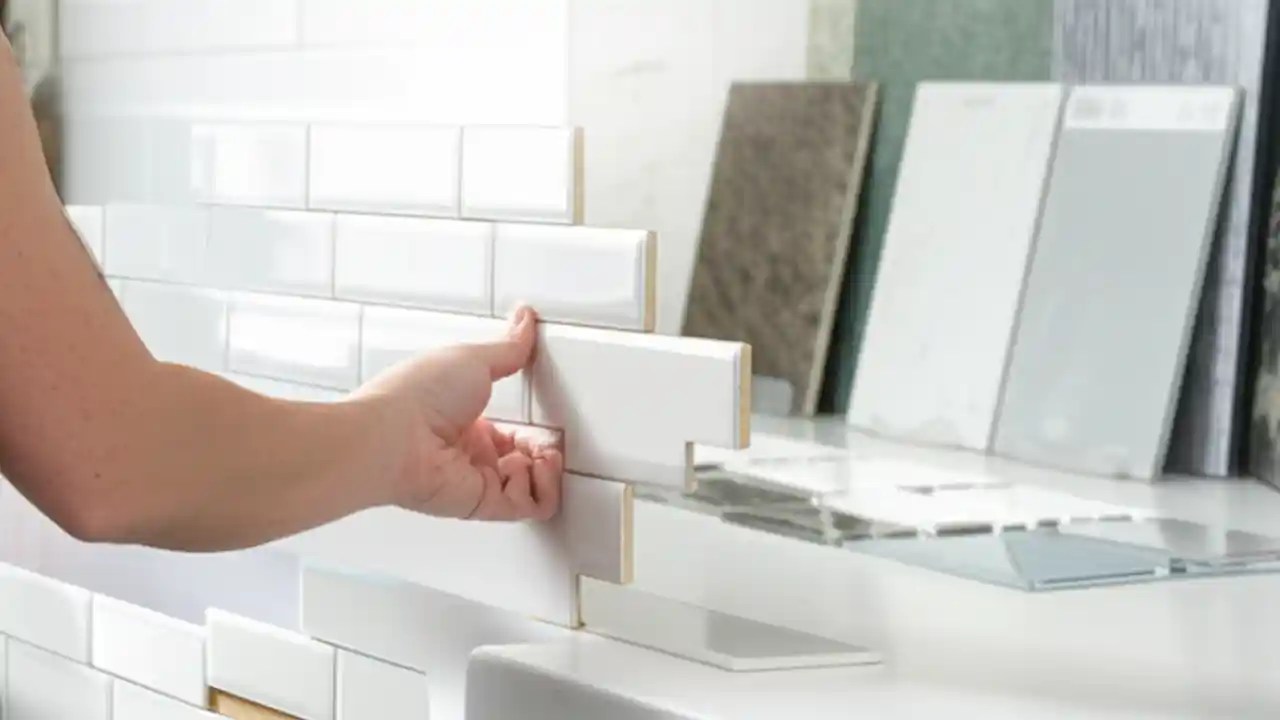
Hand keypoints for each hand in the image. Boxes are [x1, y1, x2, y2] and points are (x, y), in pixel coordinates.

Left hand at [355, 307, 562, 520]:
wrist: (391, 436)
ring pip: (532, 486)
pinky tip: (532, 468)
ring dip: (548, 469)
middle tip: (550, 440)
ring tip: (544, 455)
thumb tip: (525, 319)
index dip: (535, 428)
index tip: (548, 416)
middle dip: (546, 449)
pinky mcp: (482, 503)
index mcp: (466, 421)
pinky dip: (542, 489)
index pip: (513, 433)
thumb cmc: (417, 395)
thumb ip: (508, 347)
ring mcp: (477, 480)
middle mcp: (471, 454)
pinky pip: (528, 507)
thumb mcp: (472, 358)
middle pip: (526, 460)